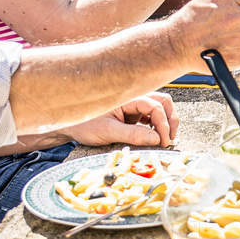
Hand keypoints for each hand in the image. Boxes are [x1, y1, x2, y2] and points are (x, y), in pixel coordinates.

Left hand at [62, 93, 177, 147]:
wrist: (69, 124)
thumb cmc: (84, 123)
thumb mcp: (108, 131)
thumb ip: (133, 135)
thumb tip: (156, 139)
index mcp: (128, 97)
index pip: (156, 106)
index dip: (163, 124)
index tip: (163, 141)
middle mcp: (132, 97)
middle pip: (163, 102)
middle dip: (170, 119)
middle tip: (169, 138)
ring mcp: (133, 105)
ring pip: (159, 107)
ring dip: (165, 121)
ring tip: (162, 138)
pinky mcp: (131, 113)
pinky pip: (150, 115)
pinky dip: (156, 125)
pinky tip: (152, 136)